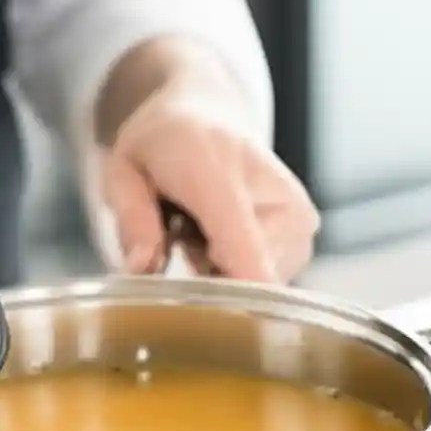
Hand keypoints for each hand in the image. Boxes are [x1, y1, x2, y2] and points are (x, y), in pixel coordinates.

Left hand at [99, 47, 318, 282]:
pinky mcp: (306, 235)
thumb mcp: (124, 168)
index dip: (233, 293)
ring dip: (221, 271)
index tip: (216, 319)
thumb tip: (142, 267)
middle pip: (245, 280)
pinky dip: (237, 266)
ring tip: (200, 231)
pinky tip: (221, 236)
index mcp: (220, 173)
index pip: (243, 248)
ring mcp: (300, 219)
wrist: (207, 111)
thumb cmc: (165, 141)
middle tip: (181, 235)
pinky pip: (265, 278)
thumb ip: (132, 218)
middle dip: (205, 275)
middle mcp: (277, 196)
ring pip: (255, 284)